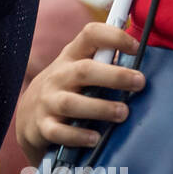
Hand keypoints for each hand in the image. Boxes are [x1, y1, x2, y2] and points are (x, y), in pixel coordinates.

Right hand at [13, 21, 145, 164]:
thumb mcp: (79, 69)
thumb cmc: (67, 88)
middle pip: (84, 70)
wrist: (29, 114)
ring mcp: (48, 101)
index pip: (90, 35)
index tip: (135, 47)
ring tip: (122, 113)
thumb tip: (143, 62)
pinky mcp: (43, 126)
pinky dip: (78, 136)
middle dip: (114, 76)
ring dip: (100, 108)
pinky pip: (59, 132)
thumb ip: (105, 64)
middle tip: (139, 83)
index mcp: (71, 57)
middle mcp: (59, 76)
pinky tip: (95, 138)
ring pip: (71, 103)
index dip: (113, 36)